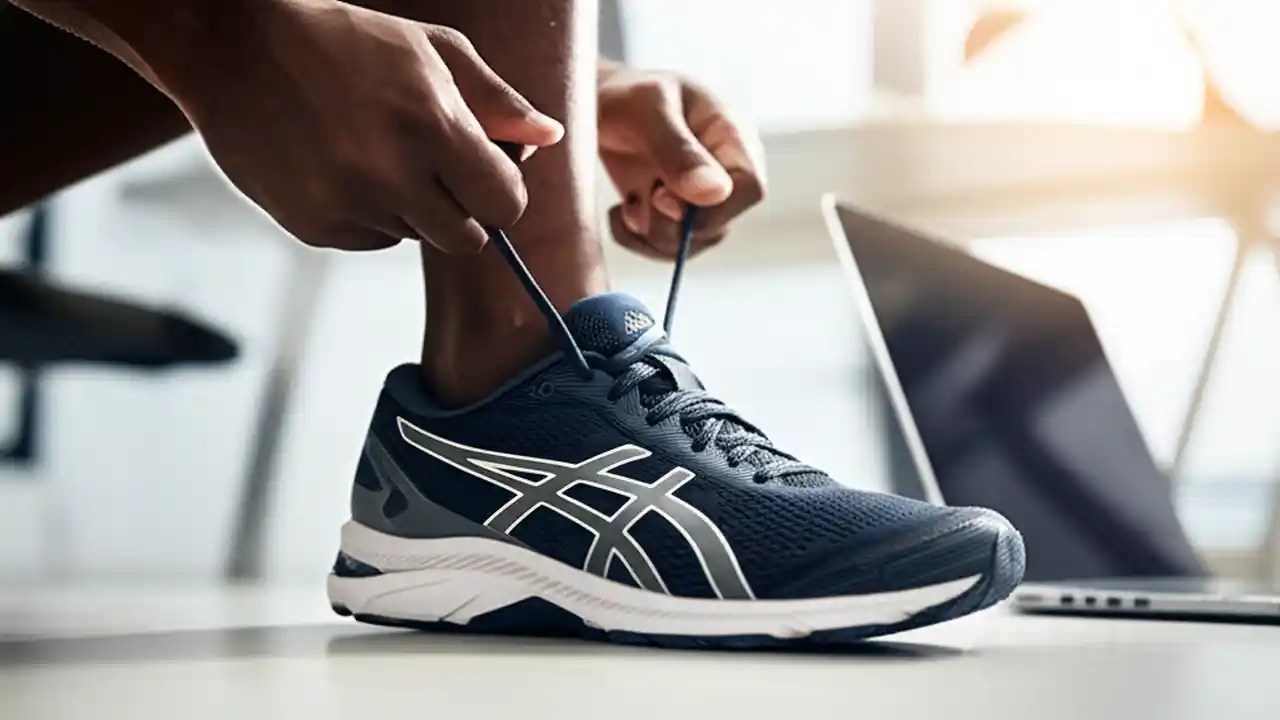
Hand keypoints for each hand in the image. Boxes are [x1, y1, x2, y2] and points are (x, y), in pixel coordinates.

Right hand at [164, 0, 562, 251]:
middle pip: (467, 239)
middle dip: (464, 210)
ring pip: (417, 239)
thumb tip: (550, 137)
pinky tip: (342, 168)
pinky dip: (369, 216)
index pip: (506, 204)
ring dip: (413, 209)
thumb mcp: (431, 50)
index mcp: (432, 127)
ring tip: (375, 153)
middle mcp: (391, 176)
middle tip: (436, 169)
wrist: (233, 50)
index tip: (488, 174)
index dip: (503, 192)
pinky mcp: (313, 228)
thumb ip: (497, 100)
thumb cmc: (342, 41)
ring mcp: (348, 207)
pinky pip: (371, 241)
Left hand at [598, 62, 765, 259]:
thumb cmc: (627, 95)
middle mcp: (724, 172)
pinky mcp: (674, 216)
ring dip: (649, 235)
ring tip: (625, 204)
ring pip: (690, 245)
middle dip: (670, 225)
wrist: (599, 104)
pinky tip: (619, 213)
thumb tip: (714, 192)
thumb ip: (678, 150)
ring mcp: (700, 198)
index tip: (661, 197)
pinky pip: (665, 248)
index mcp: (732, 137)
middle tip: (640, 197)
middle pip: (716, 227)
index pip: (750, 189)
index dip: (712, 207)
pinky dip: (636, 240)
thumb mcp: (648, 110)